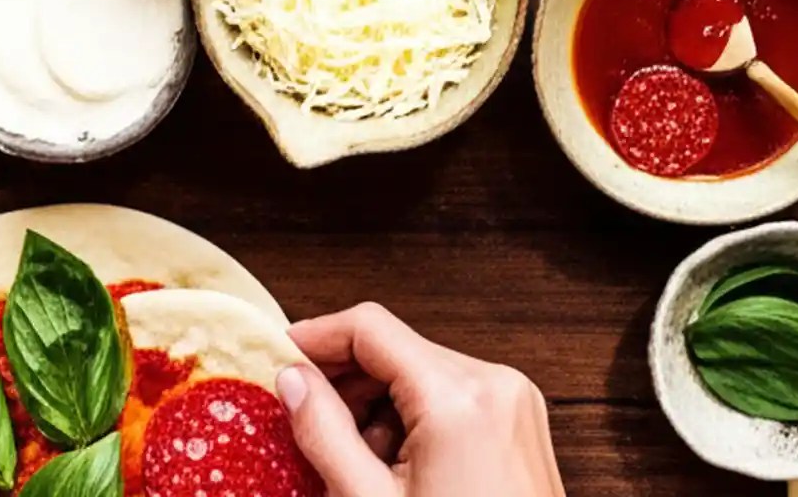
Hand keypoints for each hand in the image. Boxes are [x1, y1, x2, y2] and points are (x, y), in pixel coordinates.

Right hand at [279, 303, 566, 496]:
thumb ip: (324, 432)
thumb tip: (294, 382)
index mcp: (459, 397)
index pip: (370, 328)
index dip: (316, 337)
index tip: (280, 358)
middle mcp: (495, 386)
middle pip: (395, 349)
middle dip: (344, 381)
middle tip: (301, 416)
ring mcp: (514, 404)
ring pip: (420, 373)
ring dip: (375, 404)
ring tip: (350, 460)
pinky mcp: (518, 425)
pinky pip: (449, 398)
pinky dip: (410, 420)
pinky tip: (389, 468)